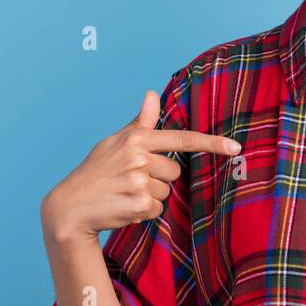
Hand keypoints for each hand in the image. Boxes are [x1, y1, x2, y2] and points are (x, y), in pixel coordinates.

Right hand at [41, 90, 241, 246]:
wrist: (70, 207)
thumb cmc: (96, 171)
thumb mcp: (115, 143)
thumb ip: (140, 123)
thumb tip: (152, 94)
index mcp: (136, 139)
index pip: (182, 139)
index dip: (212, 143)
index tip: (235, 148)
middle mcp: (140, 158)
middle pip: (174, 171)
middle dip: (158, 177)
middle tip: (130, 180)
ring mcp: (140, 183)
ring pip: (167, 191)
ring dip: (151, 196)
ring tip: (125, 193)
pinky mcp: (140, 205)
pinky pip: (158, 209)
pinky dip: (145, 211)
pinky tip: (124, 206)